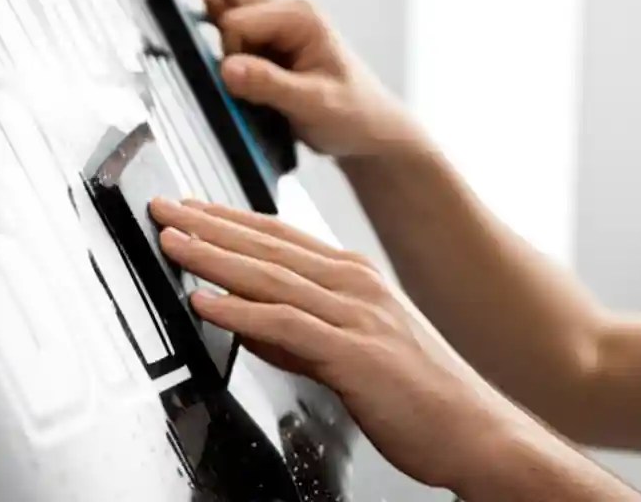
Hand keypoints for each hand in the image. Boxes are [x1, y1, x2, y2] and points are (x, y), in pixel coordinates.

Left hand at [148, 196, 548, 492]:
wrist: (478, 432)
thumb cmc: (421, 394)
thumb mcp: (352, 348)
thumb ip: (296, 332)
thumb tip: (244, 320)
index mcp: (356, 277)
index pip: (279, 235)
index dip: (228, 218)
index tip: (188, 208)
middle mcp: (356, 285)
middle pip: (267, 245)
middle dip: (208, 224)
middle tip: (163, 209)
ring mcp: (358, 316)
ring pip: (271, 276)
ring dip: (214, 256)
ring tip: (172, 244)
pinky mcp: (356, 354)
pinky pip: (287, 324)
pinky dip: (241, 311)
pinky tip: (206, 302)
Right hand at [149, 0, 421, 157]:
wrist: (372, 130)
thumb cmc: (353, 114)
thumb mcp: (315, 104)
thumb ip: (270, 86)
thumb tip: (227, 68)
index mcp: (300, 18)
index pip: (240, 20)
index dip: (229, 51)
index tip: (234, 82)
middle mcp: (287, 12)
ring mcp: (277, 24)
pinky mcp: (269, 41)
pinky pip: (229, 17)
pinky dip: (205, 12)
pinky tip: (186, 11)